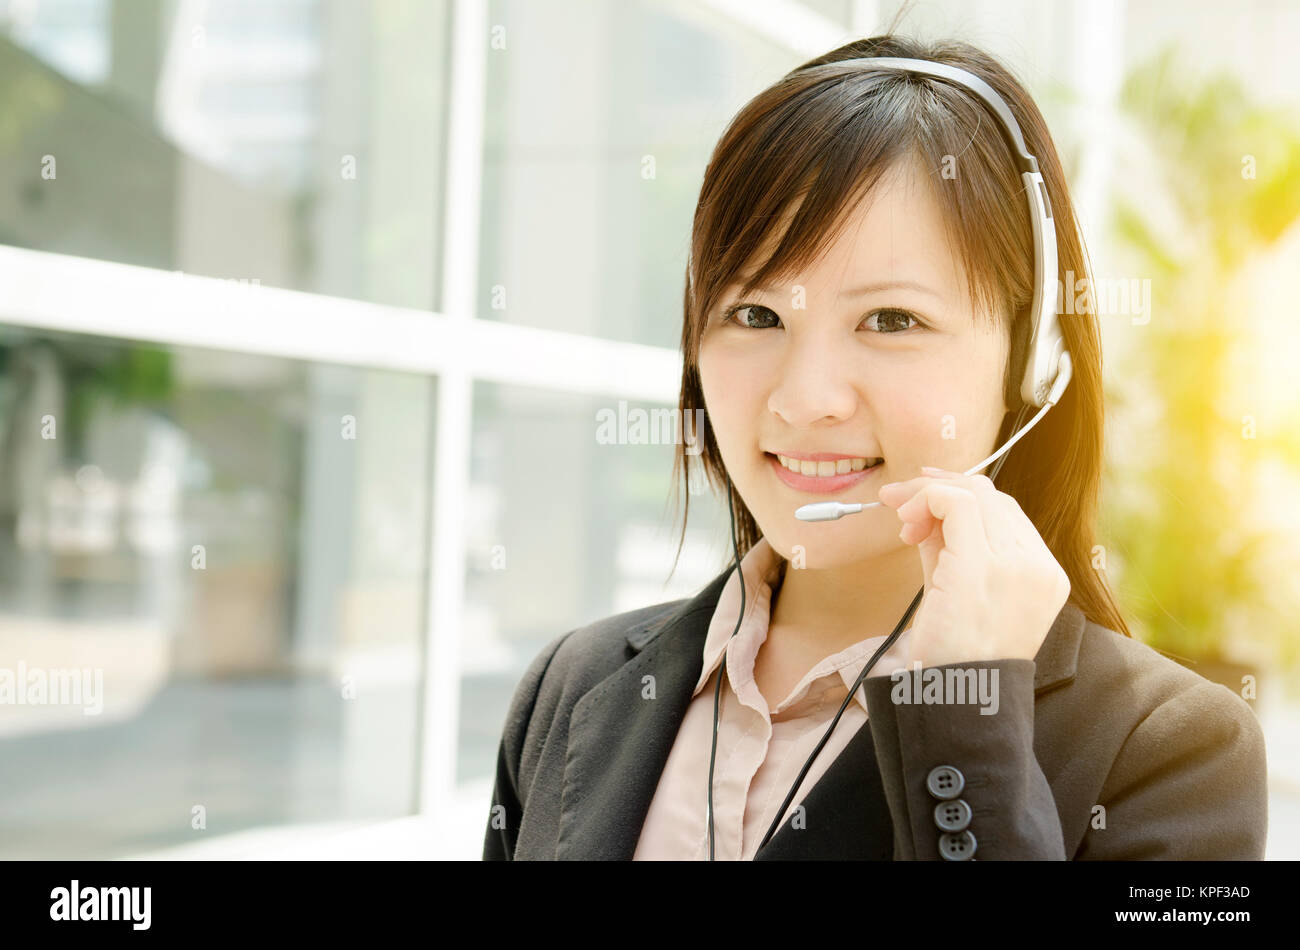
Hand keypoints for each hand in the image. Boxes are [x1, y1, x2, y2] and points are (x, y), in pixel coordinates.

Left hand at [875, 467, 1070, 668]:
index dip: (962, 496)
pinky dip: (926, 501)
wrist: (956, 698)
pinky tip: (907, 526)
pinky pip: (956, 504)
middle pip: (991, 497)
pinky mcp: (982, 567)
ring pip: (974, 494)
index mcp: (1044, 575)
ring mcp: (1016, 565)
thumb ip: (950, 547)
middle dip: (939, 489)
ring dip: (928, 495)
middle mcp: (1038, 566)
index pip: (1006, 513)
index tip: (924, 500)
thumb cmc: (953, 654)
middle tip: (899, 502)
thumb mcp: (957, 590)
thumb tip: (927, 509)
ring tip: (902, 520)